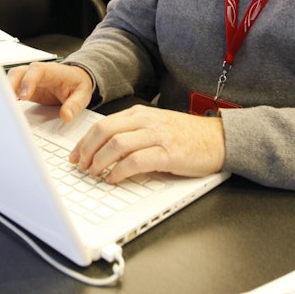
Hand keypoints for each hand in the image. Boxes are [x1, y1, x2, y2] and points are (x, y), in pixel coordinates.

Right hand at [7, 61, 93, 122]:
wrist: (76, 79)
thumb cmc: (77, 83)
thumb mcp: (82, 94)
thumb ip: (74, 105)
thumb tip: (66, 116)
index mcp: (51, 71)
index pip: (36, 70)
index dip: (28, 81)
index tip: (24, 96)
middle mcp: (37, 73)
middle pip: (18, 73)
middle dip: (9, 85)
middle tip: (7, 102)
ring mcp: (28, 79)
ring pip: (11, 80)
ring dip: (4, 91)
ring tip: (1, 107)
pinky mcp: (24, 88)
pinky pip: (11, 89)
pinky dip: (6, 97)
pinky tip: (4, 109)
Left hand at [71, 106, 224, 183]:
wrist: (219, 139)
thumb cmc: (187, 136)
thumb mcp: (155, 127)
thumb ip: (133, 133)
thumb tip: (104, 150)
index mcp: (140, 114)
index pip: (102, 124)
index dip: (84, 141)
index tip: (75, 156)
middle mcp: (146, 121)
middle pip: (104, 131)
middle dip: (87, 150)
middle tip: (80, 166)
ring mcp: (157, 136)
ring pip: (116, 144)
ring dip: (100, 161)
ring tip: (94, 174)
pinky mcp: (168, 153)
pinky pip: (136, 161)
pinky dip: (120, 171)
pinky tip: (114, 179)